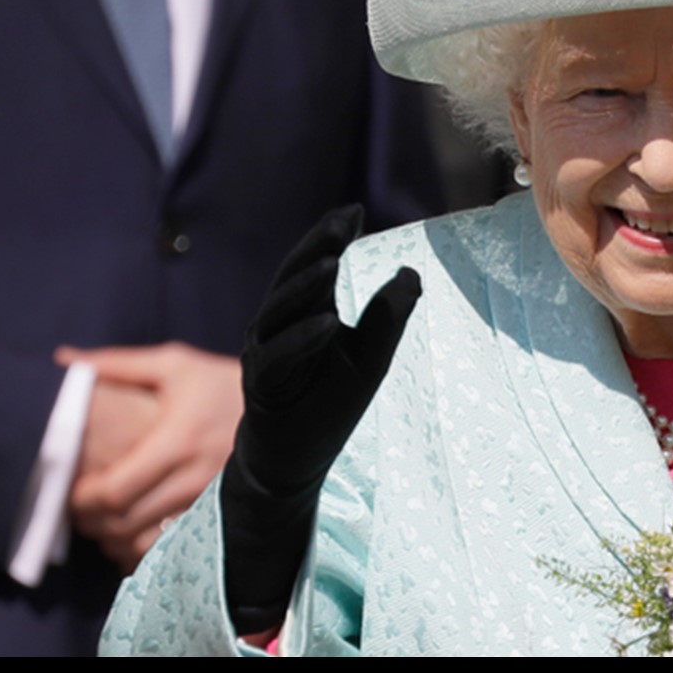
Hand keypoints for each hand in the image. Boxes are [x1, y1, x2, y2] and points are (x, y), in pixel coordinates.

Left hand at [62, 342, 243, 572]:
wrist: (284, 407)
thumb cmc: (221, 382)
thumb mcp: (173, 365)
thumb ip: (117, 365)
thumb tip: (64, 359)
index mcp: (177, 441)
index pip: (116, 491)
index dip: (84, 500)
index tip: (71, 492)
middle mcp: (195, 477)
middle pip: (126, 521)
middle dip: (92, 522)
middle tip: (78, 511)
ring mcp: (210, 500)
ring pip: (147, 541)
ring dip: (115, 539)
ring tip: (102, 523)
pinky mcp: (220, 513)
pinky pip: (173, 545)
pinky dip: (144, 547)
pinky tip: (133, 533)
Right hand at [222, 204, 418, 631]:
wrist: (293, 462)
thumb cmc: (328, 406)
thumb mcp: (370, 358)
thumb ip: (387, 316)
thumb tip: (411, 272)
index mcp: (303, 313)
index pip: (315, 266)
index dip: (331, 237)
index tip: (355, 209)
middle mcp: (278, 326)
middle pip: (294, 278)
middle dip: (316, 248)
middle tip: (342, 223)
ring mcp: (265, 354)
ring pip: (280, 312)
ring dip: (306, 287)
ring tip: (332, 261)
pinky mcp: (262, 387)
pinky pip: (279, 358)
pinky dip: (302, 340)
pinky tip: (328, 324)